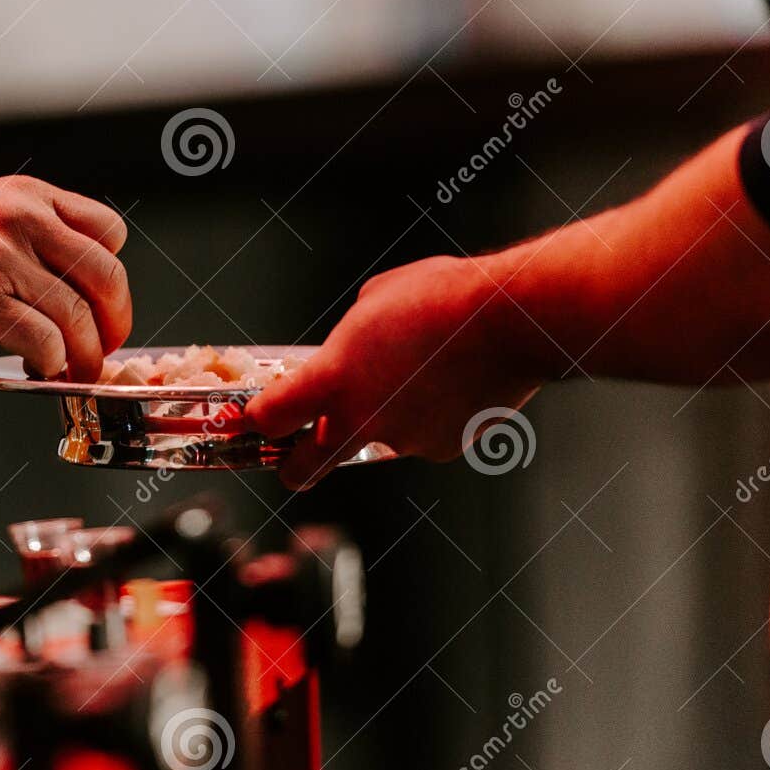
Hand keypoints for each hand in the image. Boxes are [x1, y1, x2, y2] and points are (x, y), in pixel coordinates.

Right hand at [0, 175, 130, 380]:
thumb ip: (29, 235)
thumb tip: (75, 287)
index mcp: (26, 196)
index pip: (109, 230)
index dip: (112, 276)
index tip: (104, 305)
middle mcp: (19, 219)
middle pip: (105, 275)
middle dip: (115, 322)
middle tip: (105, 347)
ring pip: (77, 316)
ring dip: (86, 355)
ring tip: (75, 370)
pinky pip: (44, 341)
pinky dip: (52, 364)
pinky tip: (39, 368)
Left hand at [246, 254, 547, 489]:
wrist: (511, 320)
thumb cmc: (442, 299)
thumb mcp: (373, 301)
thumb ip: (350, 335)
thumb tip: (352, 346)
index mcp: (332, 379)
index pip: (268, 418)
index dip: (258, 420)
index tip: (259, 416)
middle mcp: (360, 420)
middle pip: (303, 470)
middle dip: (293, 467)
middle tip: (294, 455)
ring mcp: (402, 440)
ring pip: (373, 443)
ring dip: (378, 423)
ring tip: (411, 379)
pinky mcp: (442, 449)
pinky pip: (421, 438)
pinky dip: (425, 420)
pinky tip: (446, 385)